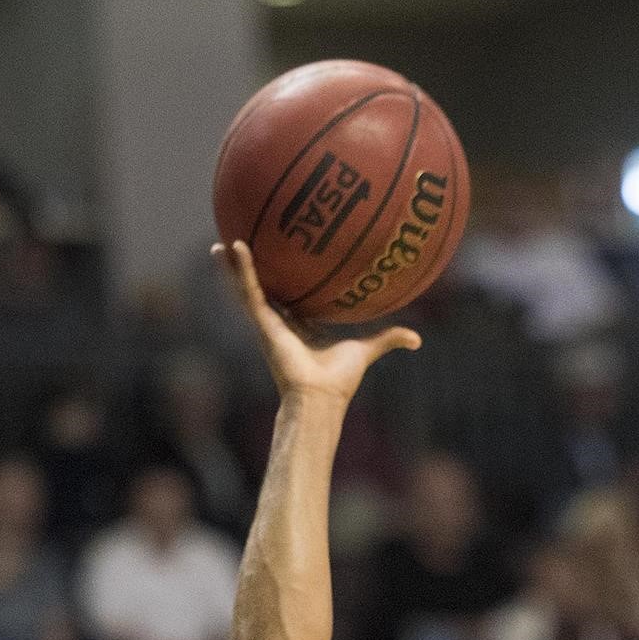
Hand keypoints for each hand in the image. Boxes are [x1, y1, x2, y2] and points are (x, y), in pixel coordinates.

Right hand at [213, 240, 420, 405]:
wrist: (321, 397)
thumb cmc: (340, 380)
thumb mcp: (366, 349)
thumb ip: (388, 339)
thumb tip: (417, 339)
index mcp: (299, 327)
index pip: (288, 298)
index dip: (282, 281)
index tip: (279, 262)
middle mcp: (280, 323)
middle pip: (263, 289)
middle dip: (250, 271)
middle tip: (239, 245)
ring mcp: (268, 323)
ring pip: (247, 288)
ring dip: (233, 266)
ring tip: (220, 242)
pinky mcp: (262, 324)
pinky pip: (249, 291)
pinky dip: (241, 270)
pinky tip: (234, 247)